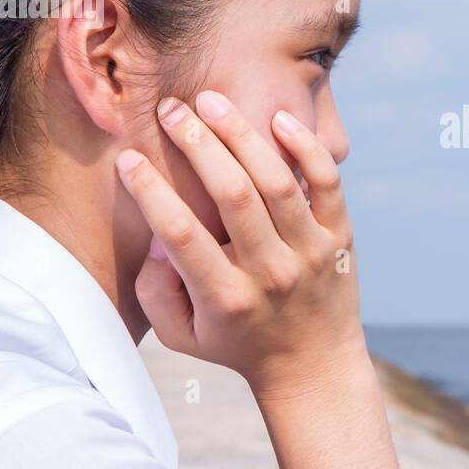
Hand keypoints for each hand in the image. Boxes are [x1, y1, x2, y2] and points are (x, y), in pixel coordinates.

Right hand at [115, 90, 362, 398]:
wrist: (314, 367)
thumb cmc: (236, 345)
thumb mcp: (181, 335)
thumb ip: (155, 291)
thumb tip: (155, 236)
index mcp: (225, 298)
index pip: (181, 233)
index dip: (150, 191)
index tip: (129, 158)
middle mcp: (270, 272)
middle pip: (232, 195)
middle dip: (195, 144)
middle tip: (169, 110)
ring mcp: (310, 252)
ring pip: (276, 181)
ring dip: (241, 134)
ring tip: (210, 100)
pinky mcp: (340, 237)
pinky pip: (327, 184)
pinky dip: (306, 149)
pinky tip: (278, 120)